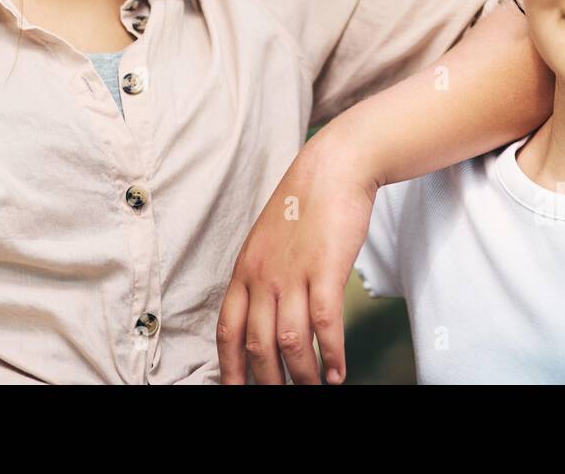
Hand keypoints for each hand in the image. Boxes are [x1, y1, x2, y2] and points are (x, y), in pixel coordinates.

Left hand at [216, 138, 377, 383]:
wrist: (333, 169)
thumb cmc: (303, 205)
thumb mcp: (267, 241)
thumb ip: (262, 277)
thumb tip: (264, 317)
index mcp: (245, 271)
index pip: (227, 331)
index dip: (229, 367)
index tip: (235, 389)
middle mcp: (263, 276)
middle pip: (257, 344)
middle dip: (267, 381)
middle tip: (279, 396)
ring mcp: (294, 274)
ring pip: (291, 342)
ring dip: (302, 375)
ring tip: (313, 389)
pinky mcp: (326, 270)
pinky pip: (326, 325)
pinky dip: (332, 355)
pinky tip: (337, 372)